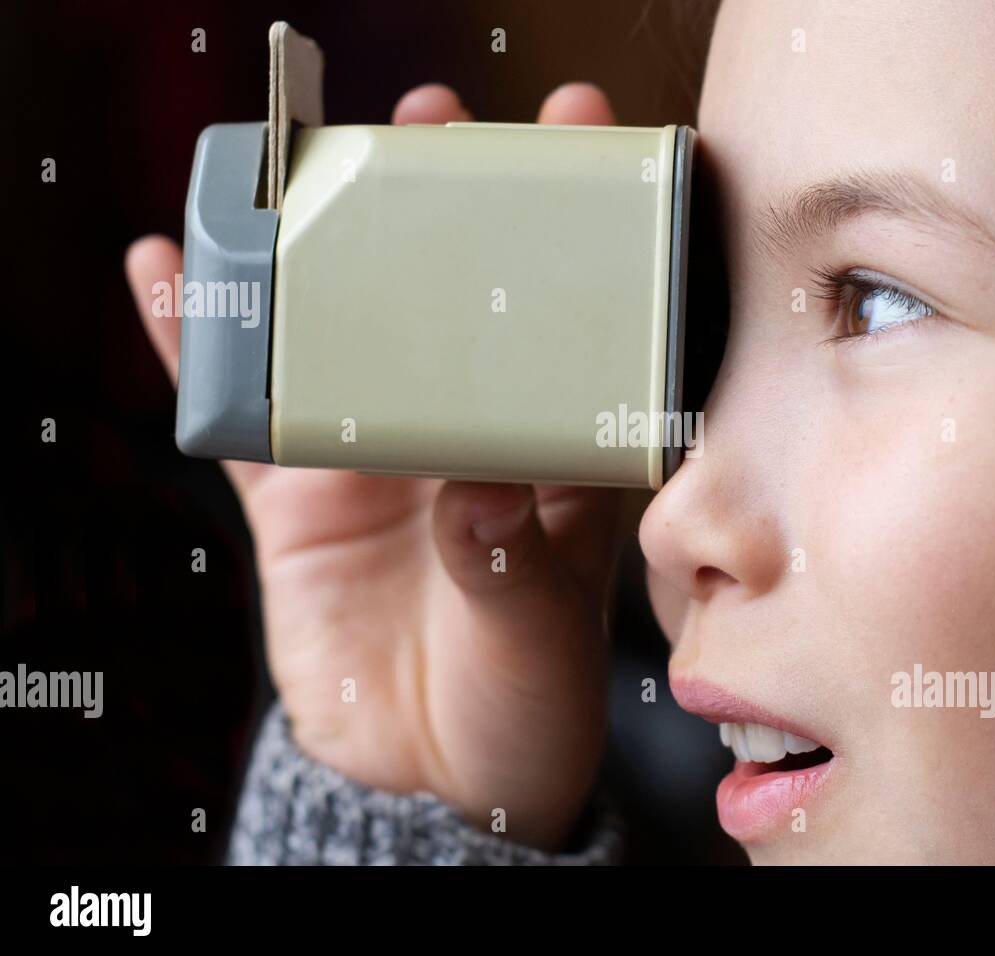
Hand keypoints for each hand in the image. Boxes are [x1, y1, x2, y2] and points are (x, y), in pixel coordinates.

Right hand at [125, 83, 625, 851]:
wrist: (435, 771)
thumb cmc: (519, 696)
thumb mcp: (536, 633)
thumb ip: (511, 562)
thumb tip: (480, 494)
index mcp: (553, 456)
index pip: (573, 325)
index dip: (578, 231)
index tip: (584, 143)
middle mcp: (465, 437)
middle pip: (448, 302)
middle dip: (438, 207)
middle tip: (431, 126)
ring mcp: (375, 458)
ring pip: (340, 336)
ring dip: (315, 254)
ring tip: (295, 165)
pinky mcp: (298, 498)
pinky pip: (242, 413)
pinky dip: (202, 350)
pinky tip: (170, 280)